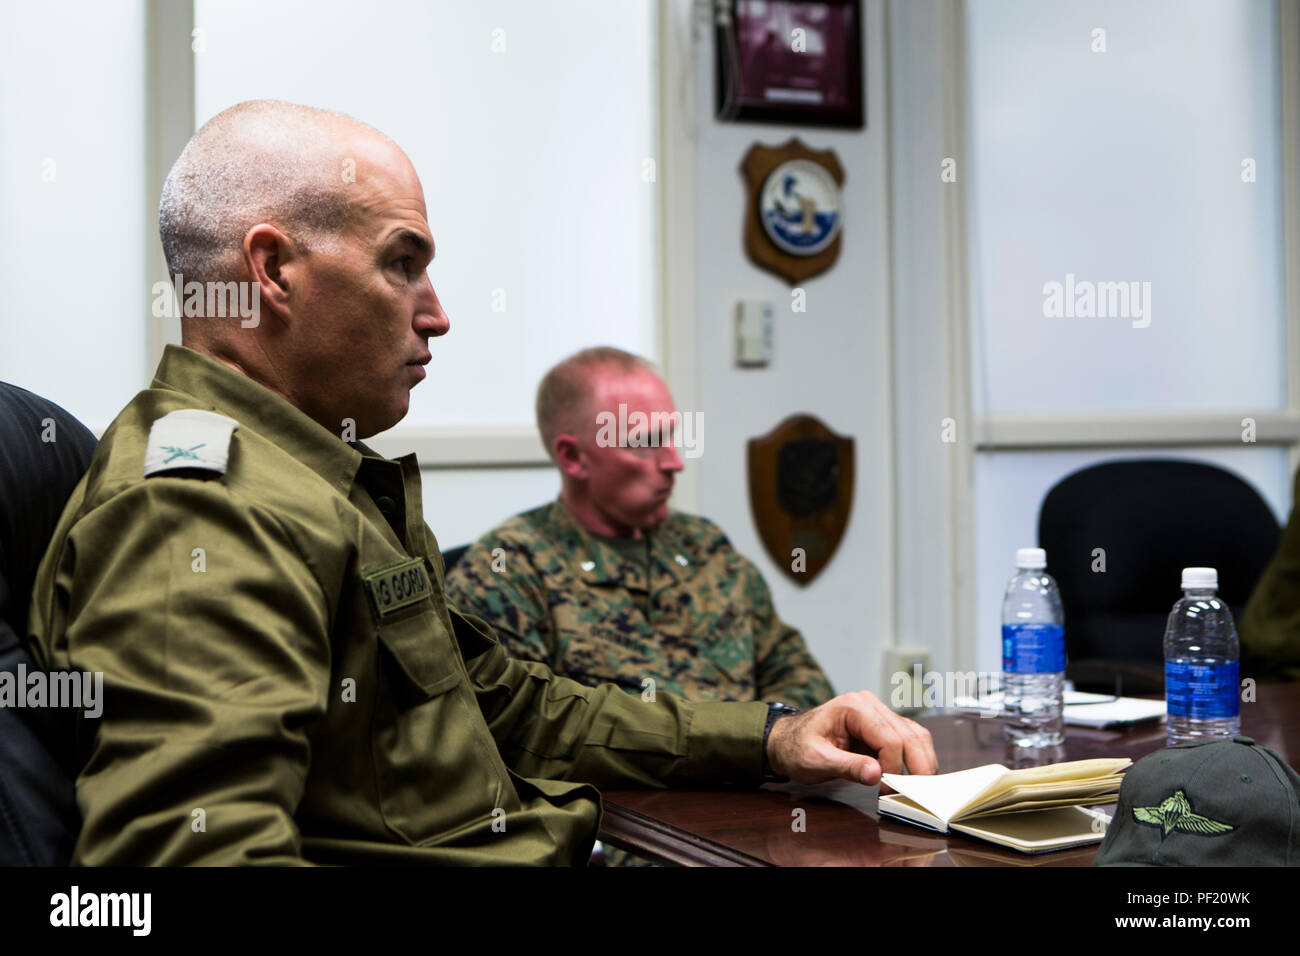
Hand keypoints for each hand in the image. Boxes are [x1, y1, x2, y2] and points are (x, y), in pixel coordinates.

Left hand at [765, 691, 937, 785]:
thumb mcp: (816, 761)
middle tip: (918, 794)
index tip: (888, 790)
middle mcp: (870, 705)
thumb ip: (847, 767)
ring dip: (921, 762)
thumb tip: (877, 774)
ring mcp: (878, 714)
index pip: (889, 738)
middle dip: (917, 766)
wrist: (787, 742)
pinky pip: (908, 740)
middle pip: (909, 735)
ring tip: (919, 788)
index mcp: (853, 707)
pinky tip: (913, 778)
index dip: (894, 767)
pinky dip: (915, 759)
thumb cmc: (796, 747)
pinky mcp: (882, 727)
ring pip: (915, 735)